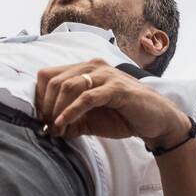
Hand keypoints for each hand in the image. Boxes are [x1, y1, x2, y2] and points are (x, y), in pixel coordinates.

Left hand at [33, 59, 189, 145]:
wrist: (155, 120)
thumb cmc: (122, 116)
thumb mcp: (90, 119)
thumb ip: (70, 120)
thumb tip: (49, 128)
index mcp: (84, 70)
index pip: (48, 75)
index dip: (39, 97)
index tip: (41, 118)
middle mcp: (93, 67)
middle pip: (54, 81)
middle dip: (46, 106)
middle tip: (47, 126)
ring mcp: (105, 75)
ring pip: (68, 86)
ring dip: (56, 110)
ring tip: (55, 127)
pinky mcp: (116, 88)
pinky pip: (86, 97)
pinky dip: (71, 111)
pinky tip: (63, 123)